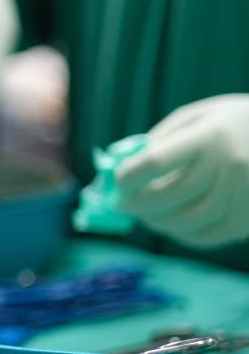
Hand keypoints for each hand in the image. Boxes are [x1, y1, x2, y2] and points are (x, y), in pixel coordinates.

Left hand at [116, 95, 248, 247]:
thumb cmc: (229, 123)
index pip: (156, 161)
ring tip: (144, 215)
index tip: (117, 181)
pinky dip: (181, 234)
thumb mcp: (196, 117)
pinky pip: (207, 236)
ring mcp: (244, 194)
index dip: (129, 175)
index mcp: (210, 136)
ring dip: (156, 221)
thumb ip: (159, 141)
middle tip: (121, 204)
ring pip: (186, 221)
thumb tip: (121, 168)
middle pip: (168, 195)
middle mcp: (229, 165)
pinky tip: (169, 225)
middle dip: (136, 204)